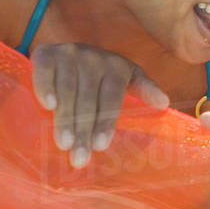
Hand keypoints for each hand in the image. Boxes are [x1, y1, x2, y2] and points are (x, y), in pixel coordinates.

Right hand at [31, 43, 169, 167]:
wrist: (71, 51)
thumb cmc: (105, 74)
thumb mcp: (129, 79)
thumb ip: (145, 89)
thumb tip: (164, 103)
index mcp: (117, 67)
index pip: (112, 97)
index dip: (106, 122)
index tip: (101, 146)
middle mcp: (94, 58)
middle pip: (88, 98)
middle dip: (83, 130)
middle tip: (79, 157)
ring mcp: (70, 53)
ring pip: (68, 89)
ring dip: (64, 118)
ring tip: (64, 144)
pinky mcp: (46, 52)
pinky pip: (45, 71)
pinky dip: (46, 87)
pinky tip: (47, 106)